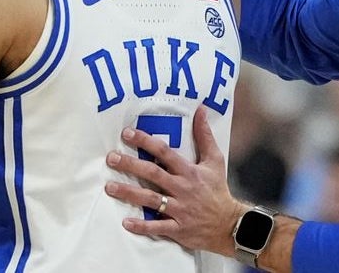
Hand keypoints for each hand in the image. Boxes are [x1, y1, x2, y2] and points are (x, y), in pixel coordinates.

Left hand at [105, 106, 244, 255]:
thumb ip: (205, 135)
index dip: (146, 141)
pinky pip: (158, 227)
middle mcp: (182, 188)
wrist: (229, 223)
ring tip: (109, 187)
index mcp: (189, 171)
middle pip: (153, 174)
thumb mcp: (215, 160)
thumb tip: (201, 110)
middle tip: (111, 158)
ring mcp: (179, 209)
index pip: (165, 152)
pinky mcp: (178, 228)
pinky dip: (142, 226)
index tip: (127, 133)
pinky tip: (125, 222)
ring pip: (151, 199)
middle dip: (131, 165)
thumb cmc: (218, 189)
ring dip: (129, 193)